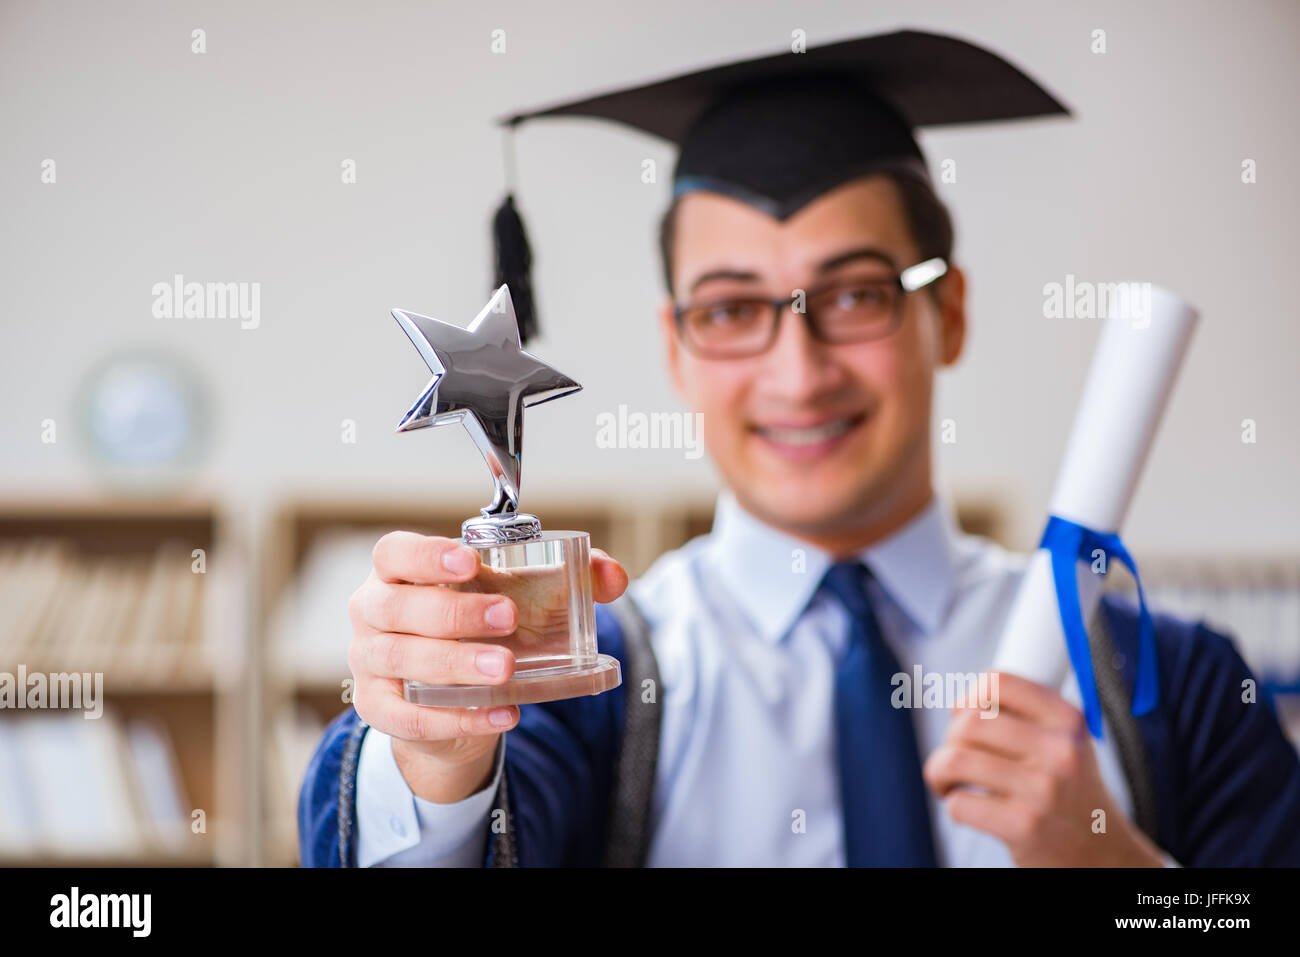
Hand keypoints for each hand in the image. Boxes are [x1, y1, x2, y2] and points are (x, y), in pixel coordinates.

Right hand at [347, 531, 628, 802]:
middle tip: (507, 619)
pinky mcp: (378, 708)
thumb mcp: (521, 597)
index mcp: (400, 572)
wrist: (457, 699)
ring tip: (505, 669)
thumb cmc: (483, 628)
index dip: (426, 554)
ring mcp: (369, 661)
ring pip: (400, 660)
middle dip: (454, 612)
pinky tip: (500, 713)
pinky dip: (454, 717)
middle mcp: (373, 611)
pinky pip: (408, 716)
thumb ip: (570, 578)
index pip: (395, 552)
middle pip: (397, 607)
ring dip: (455, 664)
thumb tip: (612, 578)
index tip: (470, 561)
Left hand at [922, 672, 1165, 865]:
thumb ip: (1026, 716)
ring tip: (947, 782)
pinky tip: (968, 808)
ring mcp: (1043, 790)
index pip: (999, 683)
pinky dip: (953, 805)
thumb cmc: (1069, 792)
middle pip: (968, 722)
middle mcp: (1060, 751)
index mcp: (1068, 720)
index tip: (961, 716)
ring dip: (938, 771)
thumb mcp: (1067, 743)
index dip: (967, 697)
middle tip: (956, 759)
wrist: (1102, 854)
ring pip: (955, 760)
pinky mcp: (1024, 827)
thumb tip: (959, 704)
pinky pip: (960, 803)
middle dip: (949, 741)